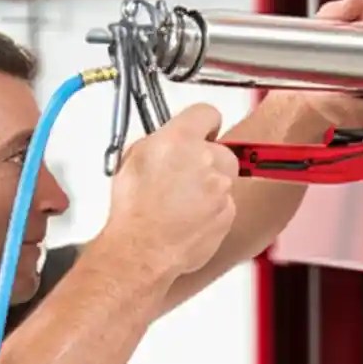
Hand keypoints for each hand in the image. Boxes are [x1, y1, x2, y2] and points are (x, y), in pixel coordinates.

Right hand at [90, 104, 239, 278]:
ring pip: (223, 178)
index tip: (201, 130)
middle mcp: (206, 159)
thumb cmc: (133, 210)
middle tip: (184, 176)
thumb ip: (160, 141)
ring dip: (208, 187)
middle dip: (207, 159)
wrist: (142, 250)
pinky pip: (225, 204)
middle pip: (220, 149)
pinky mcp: (228, 211)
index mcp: (179, 139)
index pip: (206, 113)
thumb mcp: (133, 159)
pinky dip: (212, 210)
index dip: (203, 123)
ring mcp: (221, 187)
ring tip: (181, 203)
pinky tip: (189, 219)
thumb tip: (170, 139)